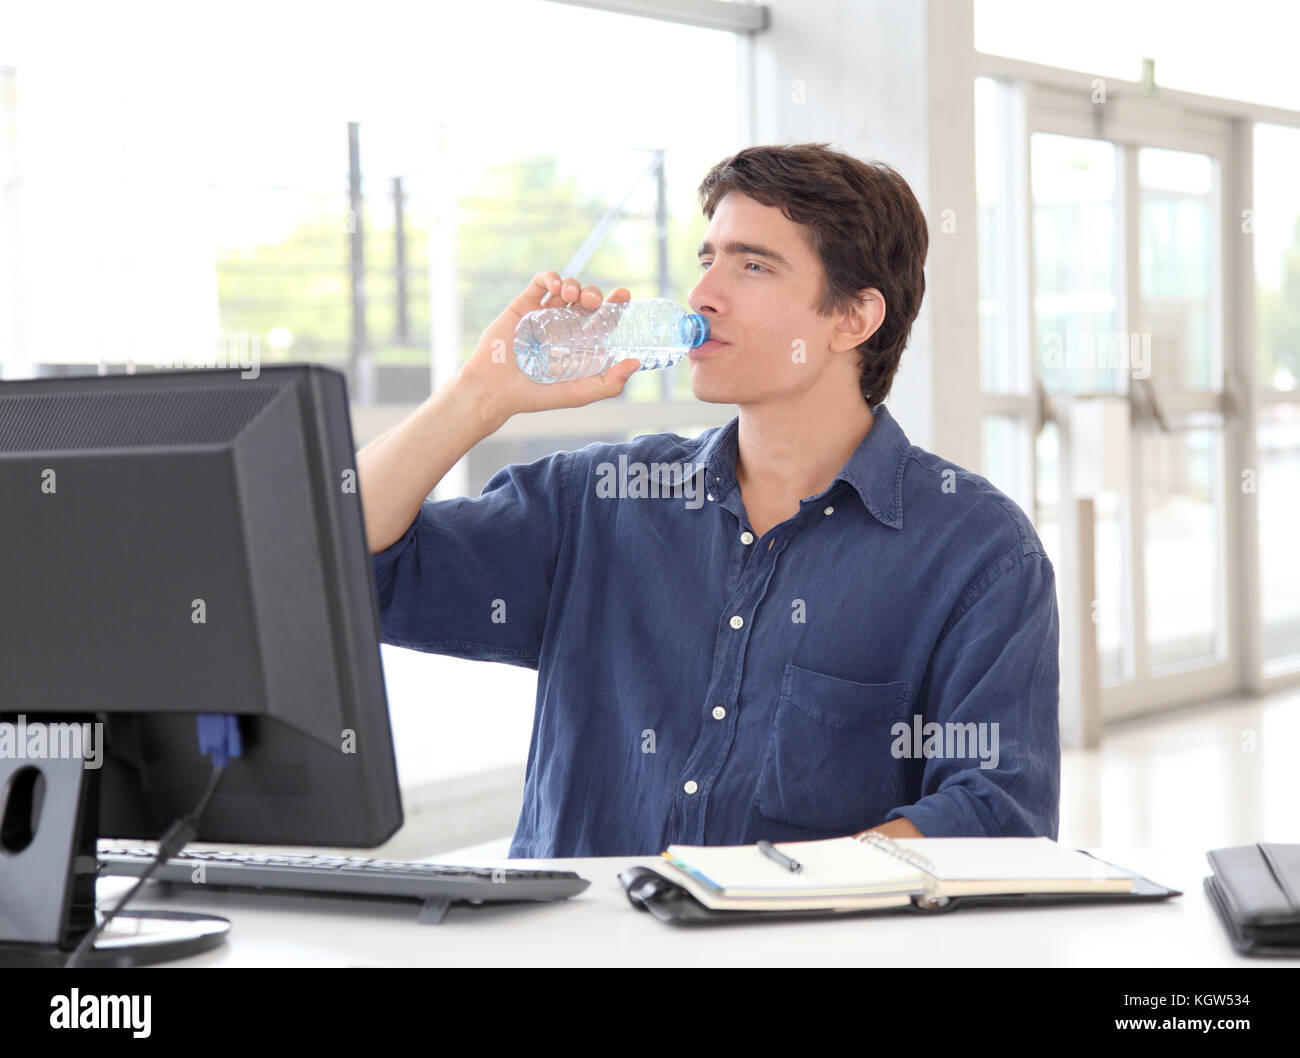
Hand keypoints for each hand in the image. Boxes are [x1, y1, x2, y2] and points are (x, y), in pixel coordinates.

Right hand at [458, 270, 641, 423]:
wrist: (495, 389)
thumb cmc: (536, 396)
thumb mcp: (578, 394)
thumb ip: (609, 383)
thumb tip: (636, 363)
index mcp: (578, 345)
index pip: (602, 319)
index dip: (615, 305)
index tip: (623, 295)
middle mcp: (563, 327)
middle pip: (587, 300)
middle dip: (594, 294)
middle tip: (592, 302)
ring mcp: (543, 315)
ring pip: (566, 287)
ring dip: (574, 284)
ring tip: (571, 295)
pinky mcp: (523, 305)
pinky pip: (541, 282)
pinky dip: (552, 278)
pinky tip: (556, 287)